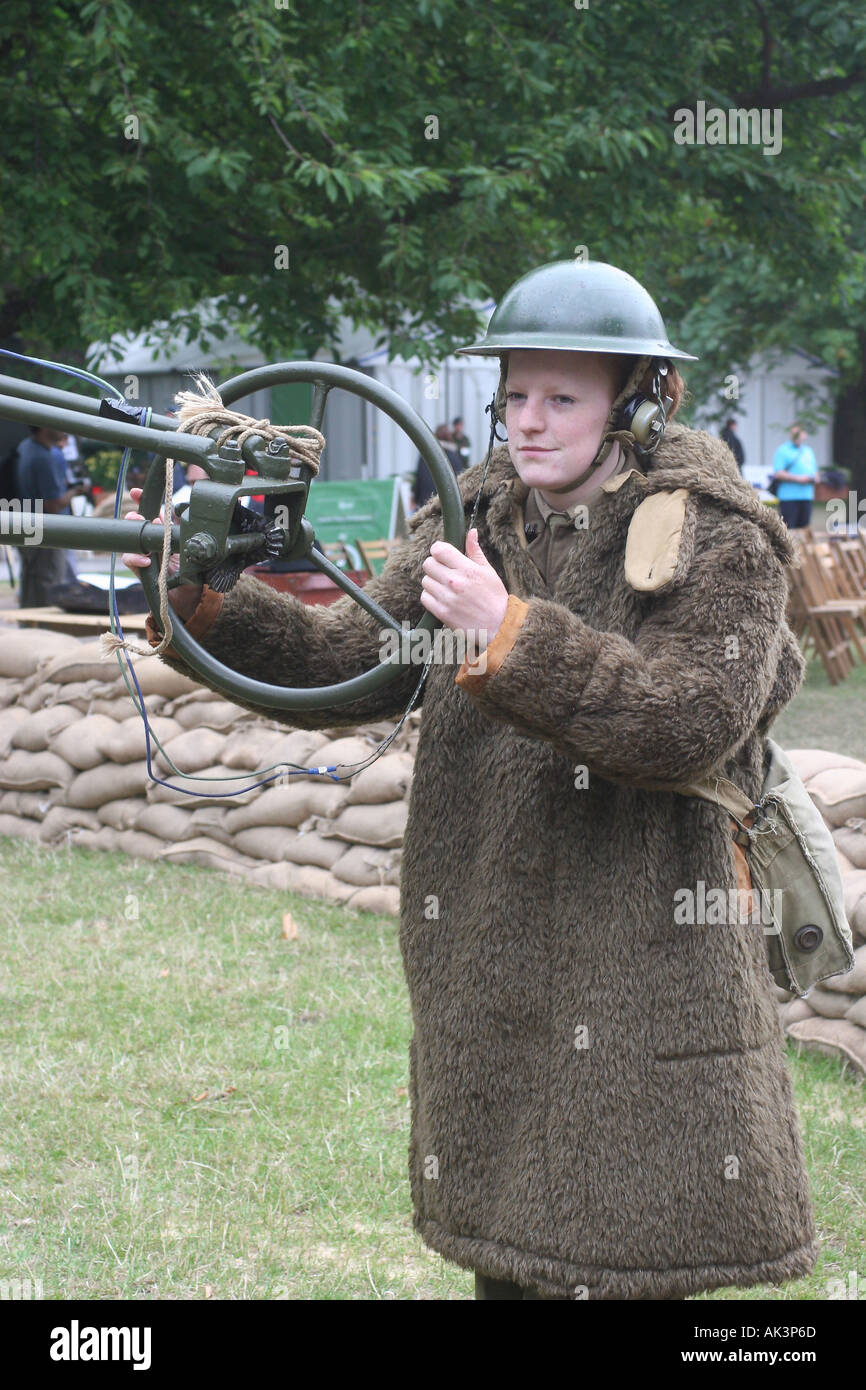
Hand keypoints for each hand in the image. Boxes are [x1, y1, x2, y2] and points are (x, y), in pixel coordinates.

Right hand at [122, 486, 202, 621]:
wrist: (190, 594)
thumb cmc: (192, 568)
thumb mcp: (190, 546)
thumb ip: (184, 533)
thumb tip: (182, 515)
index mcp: (164, 531)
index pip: (152, 512)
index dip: (143, 500)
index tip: (136, 492)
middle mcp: (152, 541)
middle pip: (136, 525)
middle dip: (134, 518)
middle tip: (137, 517)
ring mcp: (144, 554)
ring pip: (130, 542)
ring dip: (133, 537)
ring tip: (141, 538)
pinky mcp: (141, 570)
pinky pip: (131, 561)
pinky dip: (135, 559)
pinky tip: (146, 560)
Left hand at [420, 528, 508, 655]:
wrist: (498, 626)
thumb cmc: (495, 598)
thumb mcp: (488, 571)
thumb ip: (475, 551)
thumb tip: (471, 532)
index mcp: (467, 569)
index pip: (439, 550)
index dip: (438, 550)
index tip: (441, 554)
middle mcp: (455, 582)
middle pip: (428, 564)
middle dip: (434, 565)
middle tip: (444, 571)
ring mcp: (447, 598)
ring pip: (425, 580)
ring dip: (432, 581)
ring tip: (444, 586)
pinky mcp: (441, 612)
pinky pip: (424, 597)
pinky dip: (430, 596)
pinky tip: (441, 597)